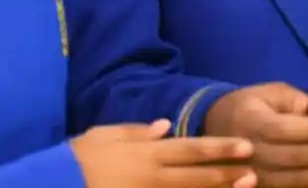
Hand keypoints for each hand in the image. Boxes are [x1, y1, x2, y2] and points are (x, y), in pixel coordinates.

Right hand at [71, 119, 256, 187]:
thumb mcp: (103, 136)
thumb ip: (137, 131)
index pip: (192, 149)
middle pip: (197, 176)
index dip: (220, 148)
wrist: (51, 187)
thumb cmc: (74, 160)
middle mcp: (152, 177)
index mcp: (147, 154)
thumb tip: (165, 125)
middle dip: (227, 174)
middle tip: (256, 171)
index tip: (245, 146)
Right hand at [204, 82, 307, 186]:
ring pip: (292, 179)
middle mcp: (249, 152)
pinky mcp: (259, 186)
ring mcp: (251, 175)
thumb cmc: (251, 106)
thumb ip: (290, 99)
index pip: (285, 130)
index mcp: (251, 123)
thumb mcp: (268, 92)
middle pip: (291, 158)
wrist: (215, 128)